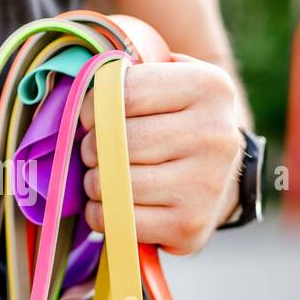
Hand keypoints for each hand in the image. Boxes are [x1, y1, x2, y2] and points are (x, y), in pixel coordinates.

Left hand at [80, 58, 243, 255]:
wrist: (219, 178)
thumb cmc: (176, 122)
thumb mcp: (166, 81)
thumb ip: (127, 73)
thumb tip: (81, 87)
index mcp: (208, 87)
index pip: (126, 93)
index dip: (94, 107)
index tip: (92, 118)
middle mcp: (215, 134)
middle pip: (120, 139)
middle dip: (92, 147)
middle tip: (96, 151)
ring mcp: (206, 184)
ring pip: (115, 181)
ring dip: (94, 181)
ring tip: (104, 176)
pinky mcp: (189, 226)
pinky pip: (118, 219)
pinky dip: (100, 213)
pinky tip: (110, 203)